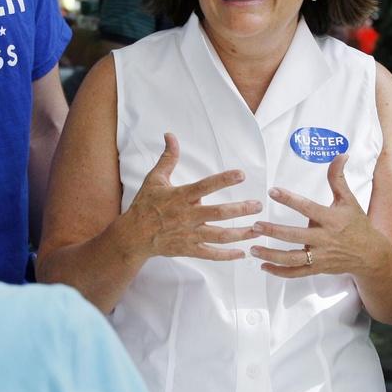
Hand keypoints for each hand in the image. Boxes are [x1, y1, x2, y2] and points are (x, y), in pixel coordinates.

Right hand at [123, 133, 261, 260]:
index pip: (205, 186)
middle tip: (258, 206)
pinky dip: (227, 255)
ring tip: (258, 230)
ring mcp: (189, 235)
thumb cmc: (145, 205)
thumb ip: (168, 158)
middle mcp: (187, 216)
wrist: (133, 235)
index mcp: (181, 197)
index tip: (241, 175)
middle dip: (240, 210)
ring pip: (219, 235)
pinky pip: (210, 254)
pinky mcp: (188, 249)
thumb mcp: (155, 179)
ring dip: (240, 234)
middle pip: (218, 213)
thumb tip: (170, 135)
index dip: (223, 180)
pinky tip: (242, 253)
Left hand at [249, 154, 391, 278]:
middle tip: (256, 225)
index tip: (272, 191)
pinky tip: (264, 266)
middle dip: (274, 231)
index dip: (289, 199)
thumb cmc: (357, 224)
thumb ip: (338, 178)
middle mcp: (325, 239)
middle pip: (295, 236)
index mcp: (331, 220)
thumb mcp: (349, 200)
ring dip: (271, 255)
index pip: (308, 208)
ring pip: (293, 258)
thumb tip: (340, 154)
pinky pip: (296, 273)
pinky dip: (279, 272)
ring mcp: (320, 256)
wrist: (370, 254)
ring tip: (253, 249)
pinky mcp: (317, 269)